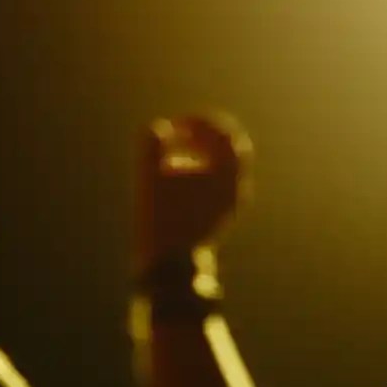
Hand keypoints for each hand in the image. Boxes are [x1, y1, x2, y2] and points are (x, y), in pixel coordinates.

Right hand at [135, 114, 250, 274]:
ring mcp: (233, 200)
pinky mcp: (225, 212)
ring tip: (173, 155)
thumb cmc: (161, 220)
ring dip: (203, 151)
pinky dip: (204, 169)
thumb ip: (152, 148)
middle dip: (205, 135)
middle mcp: (237, 186)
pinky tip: (177, 175)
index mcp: (226, 174)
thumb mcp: (150, 180)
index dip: (199, 123)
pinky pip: (222, 181)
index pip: (224, 134)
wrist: (175, 263)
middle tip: (179, 132)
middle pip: (231, 146)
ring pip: (227, 164)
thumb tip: (158, 127)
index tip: (175, 125)